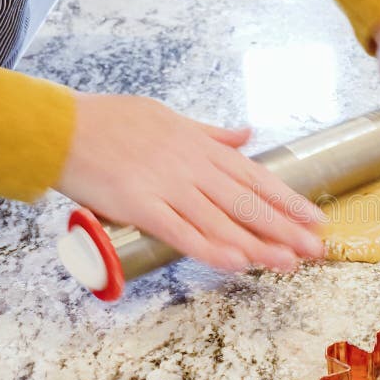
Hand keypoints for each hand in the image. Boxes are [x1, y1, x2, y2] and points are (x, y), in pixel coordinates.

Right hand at [56, 93, 324, 272]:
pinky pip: (181, 232)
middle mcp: (193, 168)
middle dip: (285, 228)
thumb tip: (246, 135)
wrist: (64, 126)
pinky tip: (236, 262)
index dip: (288, 201)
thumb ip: (212, 134)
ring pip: (222, 221)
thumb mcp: (172, 116)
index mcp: (203, 149)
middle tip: (315, 249)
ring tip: (287, 263)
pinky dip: (210, 247)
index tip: (314, 218)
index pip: (256, 178)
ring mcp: (169, 187)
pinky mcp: (140, 206)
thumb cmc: (116, 120)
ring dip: (258, 244)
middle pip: (248, 203)